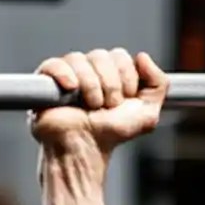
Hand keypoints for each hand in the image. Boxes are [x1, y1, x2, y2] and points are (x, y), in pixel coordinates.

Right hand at [29, 48, 168, 151]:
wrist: (87, 149)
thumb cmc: (112, 134)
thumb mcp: (147, 113)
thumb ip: (159, 84)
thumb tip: (142, 56)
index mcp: (110, 72)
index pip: (119, 55)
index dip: (126, 77)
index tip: (123, 101)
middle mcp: (88, 70)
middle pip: (101, 55)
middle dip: (110, 85)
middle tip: (106, 107)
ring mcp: (67, 74)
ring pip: (79, 59)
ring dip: (91, 87)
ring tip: (91, 107)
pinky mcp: (45, 82)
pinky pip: (54, 64)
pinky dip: (65, 74)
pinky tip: (71, 90)